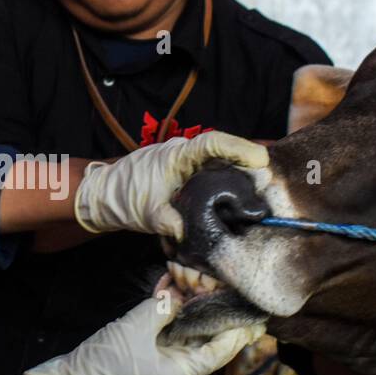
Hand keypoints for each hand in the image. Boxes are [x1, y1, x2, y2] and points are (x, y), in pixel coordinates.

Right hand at [25, 295, 264, 374]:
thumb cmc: (101, 362)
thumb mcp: (134, 326)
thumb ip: (162, 309)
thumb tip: (180, 297)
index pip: (217, 354)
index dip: (236, 335)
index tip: (252, 320)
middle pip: (201, 350)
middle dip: (207, 321)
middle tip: (222, 298)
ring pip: (182, 349)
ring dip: (184, 323)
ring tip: (185, 293)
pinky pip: (165, 353)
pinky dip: (166, 332)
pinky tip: (163, 307)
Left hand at [72, 131, 267, 237]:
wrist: (105, 195)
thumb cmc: (123, 196)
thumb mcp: (145, 212)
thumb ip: (165, 220)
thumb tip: (183, 232)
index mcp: (177, 155)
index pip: (213, 142)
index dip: (239, 148)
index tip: (260, 159)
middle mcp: (187, 156)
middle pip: (225, 152)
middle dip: (250, 163)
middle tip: (270, 182)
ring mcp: (190, 167)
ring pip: (223, 164)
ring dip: (244, 175)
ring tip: (264, 192)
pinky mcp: (190, 179)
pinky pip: (216, 176)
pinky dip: (231, 185)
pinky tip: (243, 200)